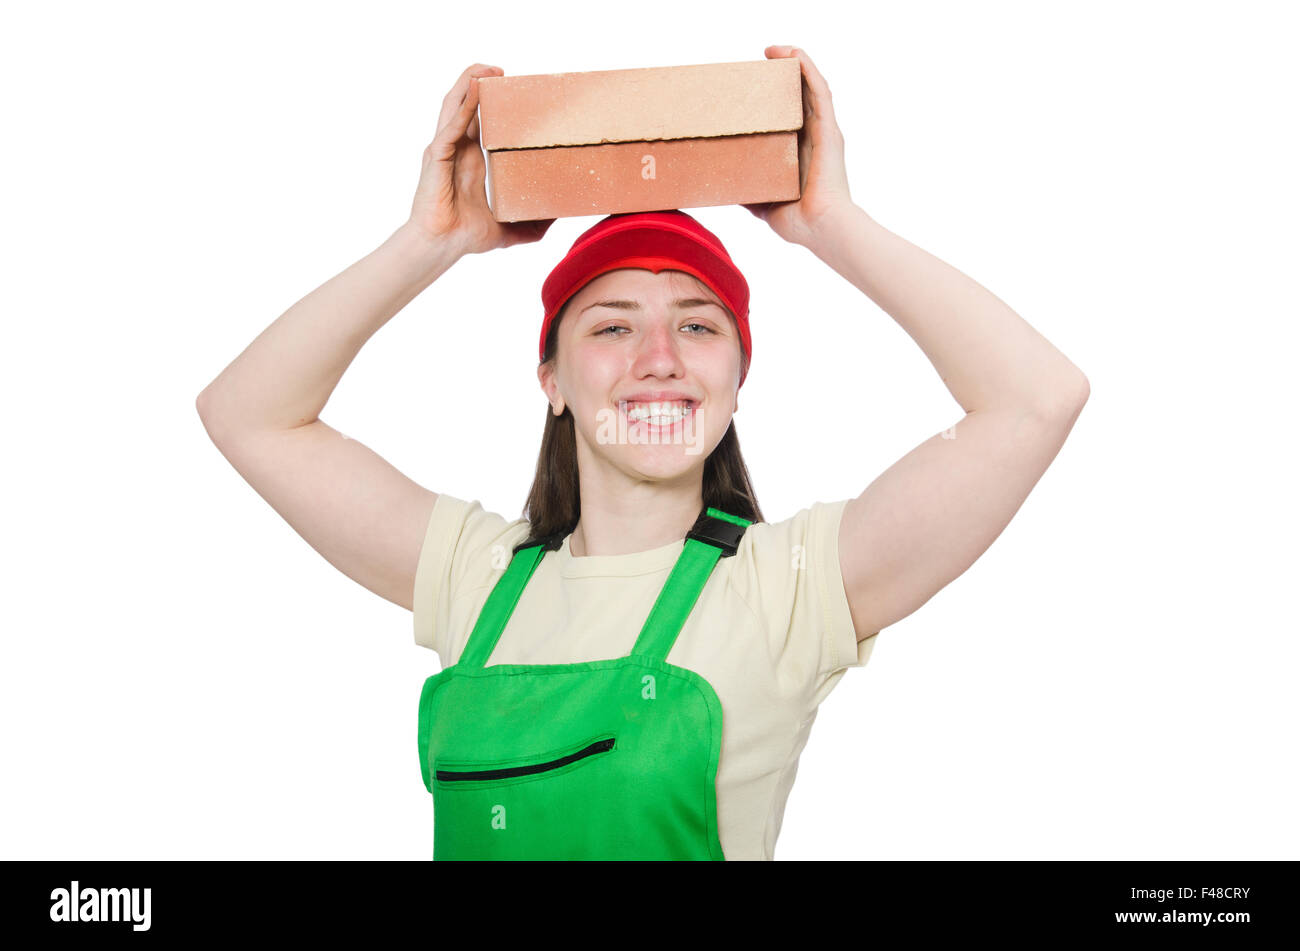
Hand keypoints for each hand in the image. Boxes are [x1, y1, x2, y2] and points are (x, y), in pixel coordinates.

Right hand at [407, 64, 555, 254]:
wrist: (442, 248)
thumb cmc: (466, 236)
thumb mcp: (511, 230)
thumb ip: (535, 225)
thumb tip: (560, 218)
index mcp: (471, 160)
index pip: (480, 122)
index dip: (491, 103)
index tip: (510, 88)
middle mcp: (456, 150)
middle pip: (466, 106)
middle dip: (479, 83)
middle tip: (501, 70)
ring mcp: (445, 150)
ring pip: (454, 106)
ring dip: (468, 83)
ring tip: (486, 68)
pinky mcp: (437, 156)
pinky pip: (451, 125)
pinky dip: (463, 106)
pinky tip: (474, 89)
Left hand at [742, 47, 855, 246]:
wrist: (820, 229)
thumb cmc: (799, 222)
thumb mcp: (764, 204)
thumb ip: (748, 194)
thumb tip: (722, 189)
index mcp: (800, 151)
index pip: (789, 115)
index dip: (774, 96)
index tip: (751, 85)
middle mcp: (814, 137)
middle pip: (799, 95)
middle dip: (782, 74)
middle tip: (760, 61)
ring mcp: (823, 132)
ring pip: (811, 86)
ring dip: (796, 62)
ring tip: (775, 49)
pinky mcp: (829, 130)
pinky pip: (820, 92)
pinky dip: (808, 69)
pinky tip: (794, 54)